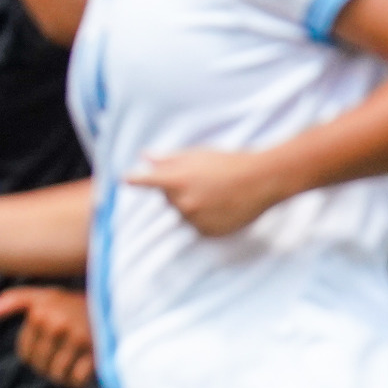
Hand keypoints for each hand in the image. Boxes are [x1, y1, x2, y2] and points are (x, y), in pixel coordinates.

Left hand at [0, 286, 94, 387]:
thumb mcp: (47, 296)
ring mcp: (77, 337)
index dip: (37, 356)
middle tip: (67, 355)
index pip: (25, 354)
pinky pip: (76, 380)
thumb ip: (15, 300)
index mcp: (40, 310)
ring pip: (57, 376)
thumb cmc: (76, 304)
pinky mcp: (96, 351)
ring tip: (75, 363)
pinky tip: (86, 370)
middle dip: (51, 367)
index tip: (53, 345)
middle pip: (40, 367)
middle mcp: (56, 322)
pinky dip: (80, 381)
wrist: (120, 304)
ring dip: (66, 376)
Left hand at [127, 148, 290, 237]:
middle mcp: (182, 202)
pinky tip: (222, 205)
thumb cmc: (231, 162)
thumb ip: (170, 159)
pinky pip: (198, 225)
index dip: (135, 180)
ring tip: (217, 192)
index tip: (123, 180)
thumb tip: (145, 157)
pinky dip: (205, 217)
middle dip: (179, 190)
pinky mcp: (207, 231)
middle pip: (168, 199)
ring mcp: (194, 219)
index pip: (148, 182)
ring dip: (193, 204)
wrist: (264, 179)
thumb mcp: (199, 155)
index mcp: (177, 180)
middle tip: (204, 180)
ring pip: (184, 213)